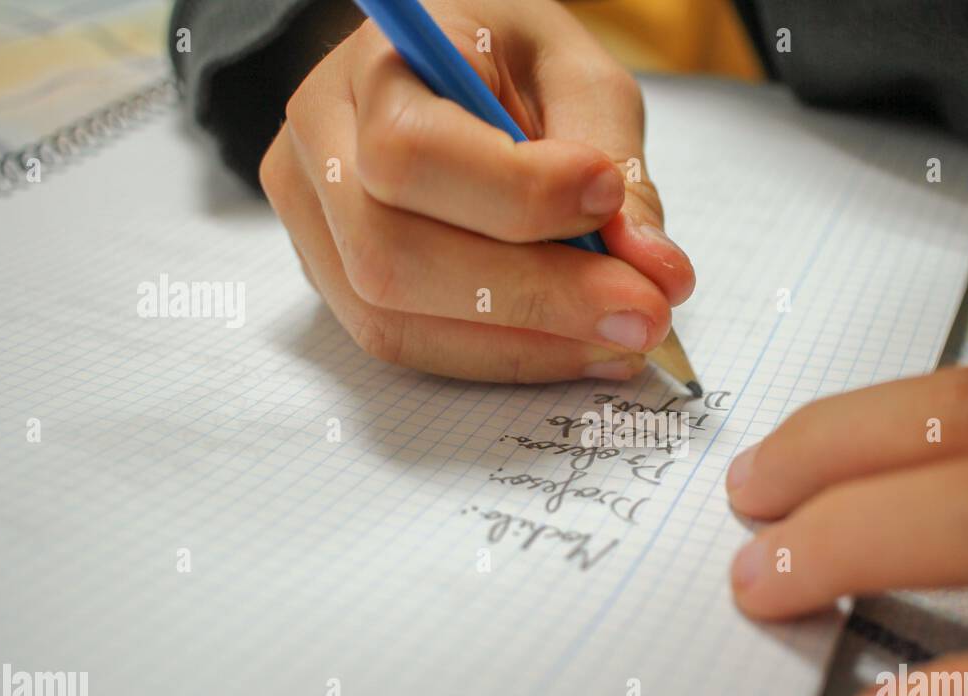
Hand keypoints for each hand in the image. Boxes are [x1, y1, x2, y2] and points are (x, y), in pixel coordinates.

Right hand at [259, 0, 693, 381]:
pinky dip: (503, 358)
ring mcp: (313, 224)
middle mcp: (319, 146)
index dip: (517, 193)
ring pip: (393, 319)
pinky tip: (577, 347)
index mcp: (375, 66)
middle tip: (644, 312)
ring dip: (525, 344)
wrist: (446, 76)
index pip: (412, 151)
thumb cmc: (509, 64)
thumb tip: (654, 272)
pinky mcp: (332, 282)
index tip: (609, 198)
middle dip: (534, 297)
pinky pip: (407, 346)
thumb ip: (616, 164)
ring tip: (621, 336)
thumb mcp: (577, 76)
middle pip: (392, 255)